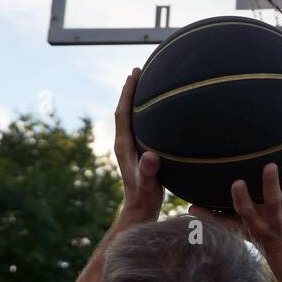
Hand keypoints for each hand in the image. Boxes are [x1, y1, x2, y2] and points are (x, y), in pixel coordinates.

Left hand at [113, 69, 163, 223]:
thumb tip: (152, 156)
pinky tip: (159, 113)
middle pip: (124, 110)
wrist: (139, 210)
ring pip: (130, 118)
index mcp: (123, 145)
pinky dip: (145, 115)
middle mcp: (123, 143)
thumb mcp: (148, 184)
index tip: (134, 73)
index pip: (122, 112)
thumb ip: (149, 171)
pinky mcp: (137, 153)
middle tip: (138, 70)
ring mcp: (129, 148)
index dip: (127, 92)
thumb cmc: (145, 198)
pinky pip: (139, 127)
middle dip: (130, 90)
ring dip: (136, 101)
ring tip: (147, 85)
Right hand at [189, 156, 281, 253]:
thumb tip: (189, 209)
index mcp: (254, 222)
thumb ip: (212, 217)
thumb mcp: (231, 227)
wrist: (279, 239)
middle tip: (270, 166)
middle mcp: (273, 217)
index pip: (246, 211)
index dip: (241, 198)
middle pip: (273, 200)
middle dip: (272, 184)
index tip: (237, 183)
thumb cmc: (248, 227)